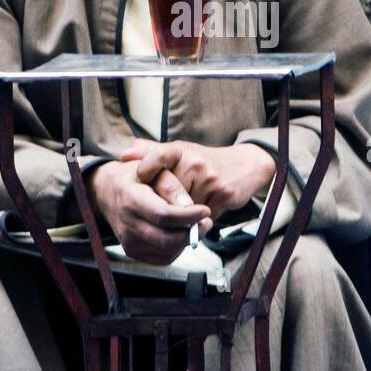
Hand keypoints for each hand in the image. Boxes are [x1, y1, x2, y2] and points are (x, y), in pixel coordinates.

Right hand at [83, 159, 212, 265]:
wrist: (107, 191)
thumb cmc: (133, 176)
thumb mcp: (150, 168)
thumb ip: (170, 184)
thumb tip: (189, 205)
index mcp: (130, 199)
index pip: (163, 214)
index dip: (188, 216)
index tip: (205, 210)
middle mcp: (127, 223)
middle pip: (166, 239)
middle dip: (192, 233)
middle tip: (207, 222)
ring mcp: (128, 241)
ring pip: (167, 251)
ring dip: (186, 241)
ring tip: (196, 225)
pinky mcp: (133, 251)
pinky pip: (162, 257)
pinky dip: (176, 248)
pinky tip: (180, 233)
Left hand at [119, 140, 276, 220]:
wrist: (245, 165)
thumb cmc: (205, 162)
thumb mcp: (180, 152)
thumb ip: (151, 153)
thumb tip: (124, 154)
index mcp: (181, 150)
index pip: (156, 156)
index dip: (145, 169)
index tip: (140, 181)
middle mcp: (194, 162)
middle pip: (168, 193)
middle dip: (165, 204)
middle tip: (160, 210)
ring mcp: (210, 178)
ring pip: (185, 209)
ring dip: (184, 216)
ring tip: (185, 212)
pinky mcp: (224, 194)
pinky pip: (203, 217)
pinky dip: (200, 220)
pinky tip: (202, 215)